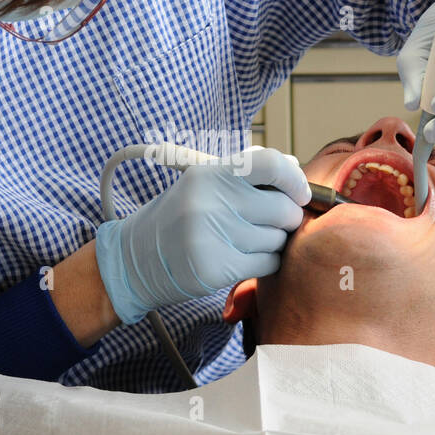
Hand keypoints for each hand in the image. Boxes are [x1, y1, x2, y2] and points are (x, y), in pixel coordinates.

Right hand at [95, 147, 309, 324]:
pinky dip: (264, 263)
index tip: (299, 193)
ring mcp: (212, 237)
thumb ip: (246, 173)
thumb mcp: (203, 184)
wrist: (135, 259)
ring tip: (245, 241)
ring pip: (278, 240)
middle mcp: (210, 202)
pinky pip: (268, 264)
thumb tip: (294, 167)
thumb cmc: (178, 217)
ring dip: (272, 243)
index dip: (294, 179)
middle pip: (283, 209)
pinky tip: (243, 258)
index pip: (270, 164)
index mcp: (210, 174)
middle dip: (286, 218)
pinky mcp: (216, 269)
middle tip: (270, 223)